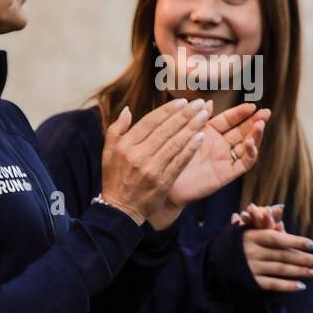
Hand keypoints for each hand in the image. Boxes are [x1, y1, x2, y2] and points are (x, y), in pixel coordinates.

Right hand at [98, 99, 209, 224]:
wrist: (120, 210)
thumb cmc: (114, 178)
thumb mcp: (108, 152)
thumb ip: (116, 129)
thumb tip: (127, 110)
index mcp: (125, 146)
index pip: (149, 122)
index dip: (167, 111)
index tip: (182, 101)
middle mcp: (138, 156)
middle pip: (165, 131)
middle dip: (184, 115)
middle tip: (199, 104)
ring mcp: (151, 170)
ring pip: (175, 144)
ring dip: (191, 128)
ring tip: (204, 116)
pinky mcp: (163, 183)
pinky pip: (179, 162)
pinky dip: (190, 149)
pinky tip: (201, 137)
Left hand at [167, 103, 269, 207]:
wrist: (166, 184)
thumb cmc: (171, 158)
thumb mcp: (185, 134)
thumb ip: (198, 119)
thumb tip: (208, 101)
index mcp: (210, 133)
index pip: (229, 119)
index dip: (240, 112)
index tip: (251, 105)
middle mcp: (220, 145)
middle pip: (242, 130)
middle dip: (255, 121)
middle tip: (266, 112)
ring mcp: (225, 159)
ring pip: (247, 145)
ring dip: (256, 135)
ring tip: (261, 124)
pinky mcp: (227, 174)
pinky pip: (244, 163)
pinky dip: (251, 153)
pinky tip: (251, 143)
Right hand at [232, 203, 312, 292]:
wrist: (215, 261)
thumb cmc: (238, 240)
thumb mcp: (248, 227)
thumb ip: (265, 219)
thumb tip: (281, 207)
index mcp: (251, 236)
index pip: (277, 238)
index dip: (296, 241)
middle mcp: (251, 252)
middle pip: (283, 256)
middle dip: (304, 259)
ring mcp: (251, 267)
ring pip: (280, 270)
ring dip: (300, 272)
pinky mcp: (251, 281)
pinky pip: (272, 284)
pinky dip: (287, 286)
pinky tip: (301, 286)